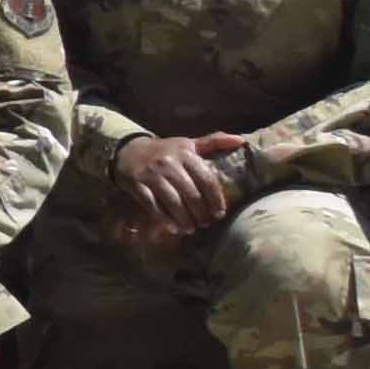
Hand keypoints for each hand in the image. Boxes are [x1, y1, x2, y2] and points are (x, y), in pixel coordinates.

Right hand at [107, 129, 236, 242]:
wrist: (129, 150)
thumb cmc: (165, 150)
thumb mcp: (188, 144)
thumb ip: (214, 142)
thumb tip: (241, 140)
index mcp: (186, 153)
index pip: (206, 180)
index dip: (215, 199)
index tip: (219, 214)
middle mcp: (170, 162)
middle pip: (191, 194)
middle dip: (200, 213)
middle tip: (204, 224)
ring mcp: (152, 174)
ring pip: (173, 202)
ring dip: (184, 219)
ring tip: (190, 228)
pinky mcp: (138, 184)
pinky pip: (153, 206)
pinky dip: (164, 219)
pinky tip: (172, 227)